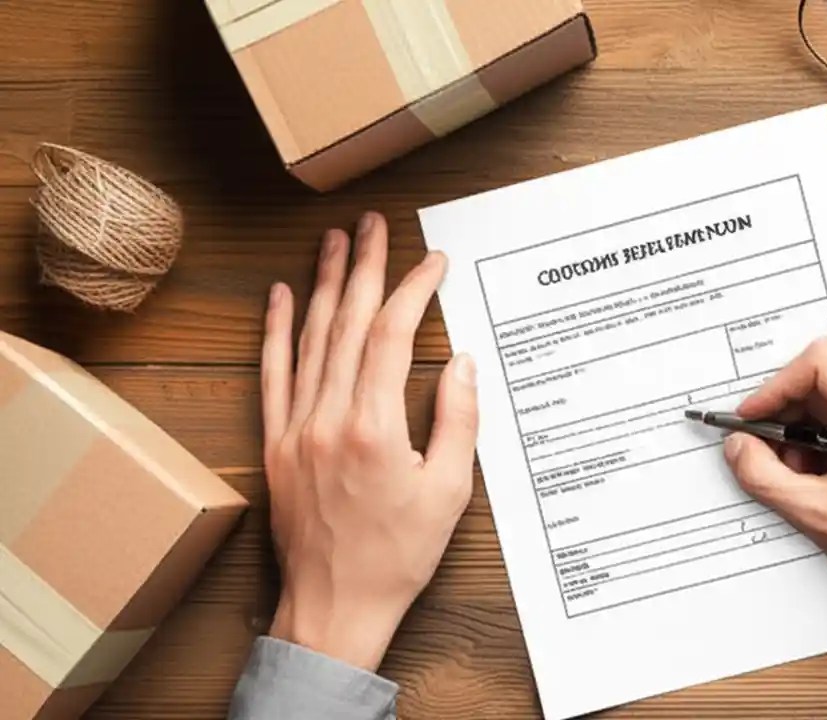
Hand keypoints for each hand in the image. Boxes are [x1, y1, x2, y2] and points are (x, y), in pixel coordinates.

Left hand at [259, 212, 477, 670]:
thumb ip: (457, 421)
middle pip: (346, 324)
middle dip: (363, 268)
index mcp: (374, 428)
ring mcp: (295, 429)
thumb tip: (459, 362)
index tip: (432, 264)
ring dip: (321, 285)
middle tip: (373, 225)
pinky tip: (279, 297)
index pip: (392, 336)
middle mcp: (328, 418)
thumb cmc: (397, 556)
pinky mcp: (276, 445)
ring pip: (308, 340)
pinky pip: (273, 376)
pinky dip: (275, 332)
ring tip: (334, 241)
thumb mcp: (449, 493)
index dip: (413, 291)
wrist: (334, 607)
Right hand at [723, 338, 826, 664]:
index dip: (777, 387)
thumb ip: (764, 475)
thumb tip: (738, 445)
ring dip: (806, 423)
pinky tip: (820, 470)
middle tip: (770, 448)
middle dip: (790, 408)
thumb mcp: (817, 514)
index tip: (753, 417)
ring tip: (801, 470)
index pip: (822, 362)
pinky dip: (825, 431)